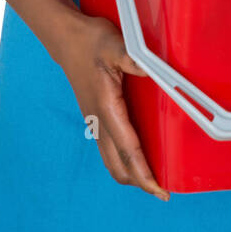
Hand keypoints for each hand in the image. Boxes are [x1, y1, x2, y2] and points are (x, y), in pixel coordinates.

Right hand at [58, 11, 168, 200]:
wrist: (66, 39)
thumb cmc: (91, 41)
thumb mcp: (115, 45)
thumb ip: (135, 59)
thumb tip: (157, 71)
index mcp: (106, 108)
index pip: (128, 150)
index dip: (145, 174)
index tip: (160, 192)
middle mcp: (99, 121)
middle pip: (118, 165)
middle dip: (140, 182)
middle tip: (164, 191)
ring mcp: (95, 121)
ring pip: (112, 160)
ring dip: (131, 173)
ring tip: (154, 179)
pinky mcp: (95, 117)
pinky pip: (109, 148)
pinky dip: (124, 160)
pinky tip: (138, 156)